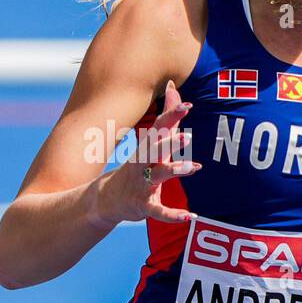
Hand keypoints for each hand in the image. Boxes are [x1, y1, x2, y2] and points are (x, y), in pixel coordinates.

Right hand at [93, 79, 200, 225]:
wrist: (107, 199)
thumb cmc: (138, 167)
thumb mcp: (151, 143)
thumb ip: (166, 119)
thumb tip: (174, 86)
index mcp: (147, 148)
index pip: (160, 128)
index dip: (172, 117)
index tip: (187, 105)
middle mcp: (143, 163)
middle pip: (155, 149)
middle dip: (170, 143)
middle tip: (187, 136)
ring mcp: (142, 184)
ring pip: (158, 176)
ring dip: (174, 171)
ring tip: (194, 168)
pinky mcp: (143, 206)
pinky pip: (159, 211)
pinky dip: (173, 215)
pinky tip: (189, 216)